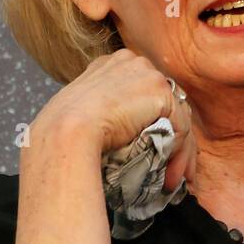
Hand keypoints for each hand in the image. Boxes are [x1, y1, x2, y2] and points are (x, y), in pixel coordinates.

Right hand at [33, 49, 196, 190]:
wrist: (66, 133)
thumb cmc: (62, 132)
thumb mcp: (84, 113)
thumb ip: (106, 112)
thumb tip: (123, 133)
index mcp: (111, 66)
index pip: (143, 94)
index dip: (152, 124)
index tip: (152, 151)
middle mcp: (132, 63)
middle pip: (164, 104)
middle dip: (171, 138)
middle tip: (171, 171)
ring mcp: (147, 74)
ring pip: (176, 116)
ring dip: (178, 151)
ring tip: (174, 180)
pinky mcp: (160, 91)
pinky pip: (181, 126)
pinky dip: (179, 152)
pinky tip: (171, 172)